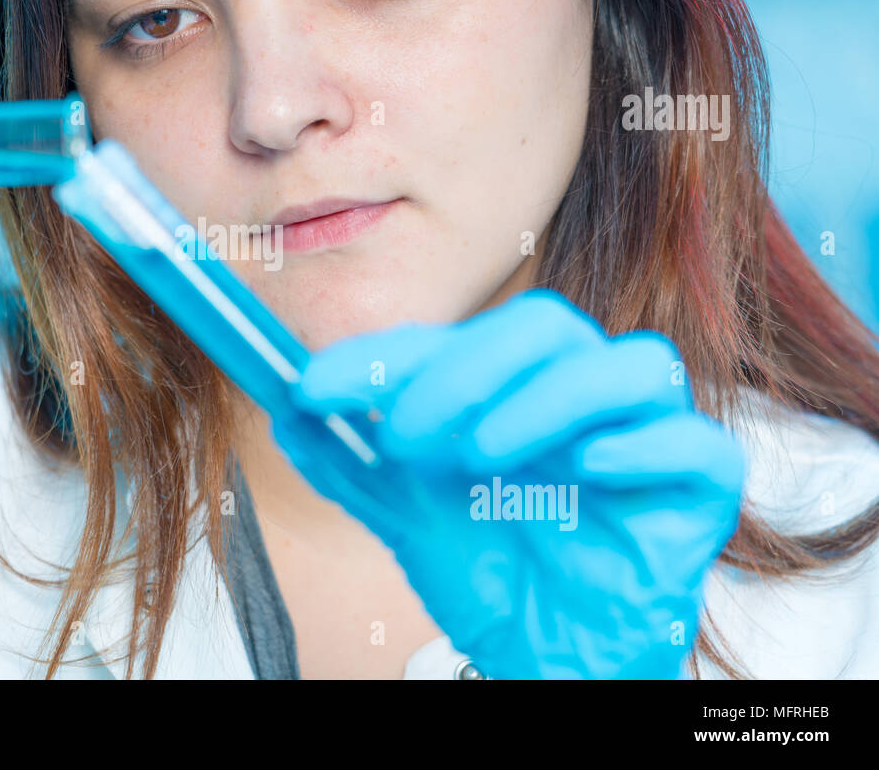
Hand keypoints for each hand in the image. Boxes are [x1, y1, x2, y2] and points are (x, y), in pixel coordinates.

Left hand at [273, 289, 744, 678]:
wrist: (546, 655)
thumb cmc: (490, 571)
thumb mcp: (401, 513)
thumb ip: (349, 461)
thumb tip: (284, 411)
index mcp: (514, 386)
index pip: (455, 339)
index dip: (384, 354)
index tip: (313, 387)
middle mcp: (579, 397)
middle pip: (547, 328)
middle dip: (468, 369)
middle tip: (407, 434)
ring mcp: (642, 438)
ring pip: (635, 367)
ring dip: (551, 398)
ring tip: (484, 454)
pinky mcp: (695, 492)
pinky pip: (697, 446)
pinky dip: (644, 447)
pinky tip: (588, 471)